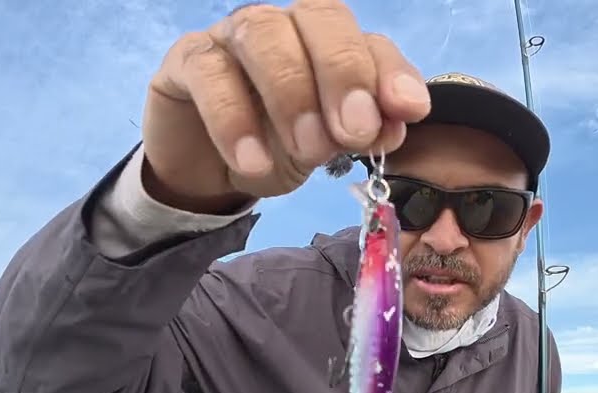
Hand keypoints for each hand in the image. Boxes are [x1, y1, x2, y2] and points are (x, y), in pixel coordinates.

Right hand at [141, 0, 432, 211]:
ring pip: (263, 35)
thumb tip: (394, 125)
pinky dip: (234, 119)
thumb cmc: (276, 145)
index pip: (368, 41)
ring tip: (306, 152)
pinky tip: (253, 163)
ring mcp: (233, 36)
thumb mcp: (327, 146)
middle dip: (343, 75)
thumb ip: (363, 130)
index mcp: (328, 43)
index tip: (409, 111)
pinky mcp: (187, 60)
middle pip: (319, 18)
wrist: (208, 169)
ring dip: (292, 94)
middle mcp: (286, 26)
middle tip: (352, 133)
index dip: (391, 72)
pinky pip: (209, 73)